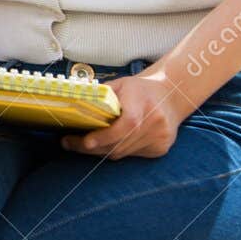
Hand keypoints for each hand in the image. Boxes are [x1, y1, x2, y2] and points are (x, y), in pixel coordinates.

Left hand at [62, 66, 190, 158]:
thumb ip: (100, 96)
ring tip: (83, 143)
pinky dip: (116, 150)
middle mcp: (155, 122)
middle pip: (120, 143)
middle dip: (92, 146)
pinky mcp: (161, 148)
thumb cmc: (139, 89)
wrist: (171, 95)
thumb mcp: (119, 84)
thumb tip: (73, 105)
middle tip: (69, 143)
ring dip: (101, 150)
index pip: (127, 125)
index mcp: (144, 103)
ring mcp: (160, 138)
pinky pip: (132, 155)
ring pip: (123, 153)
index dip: (105, 136)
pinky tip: (107, 143)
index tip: (85, 141)